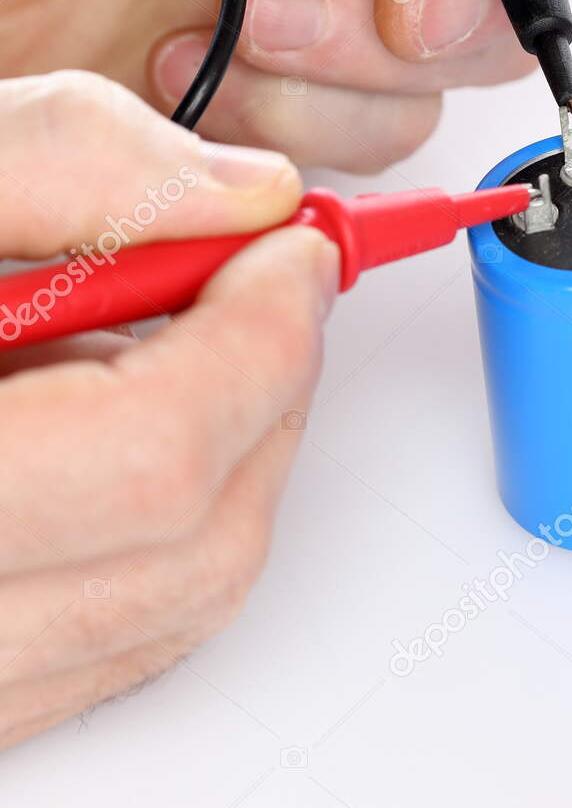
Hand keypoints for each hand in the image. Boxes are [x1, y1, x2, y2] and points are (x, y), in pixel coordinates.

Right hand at [0, 70, 333, 748]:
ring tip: (164, 343)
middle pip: (190, 544)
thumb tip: (239, 194)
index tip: (295, 248)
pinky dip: (158, 531)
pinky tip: (99, 426)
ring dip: (222, 462)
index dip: (260, 340)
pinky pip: (109, 644)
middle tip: (262, 286)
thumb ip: (42, 163)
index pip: (151, 456)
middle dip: (265, 395)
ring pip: (169, 607)